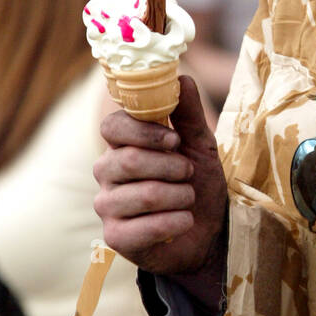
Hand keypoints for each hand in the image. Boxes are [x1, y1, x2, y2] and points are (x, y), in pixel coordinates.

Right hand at [94, 76, 227, 282]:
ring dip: (180, 196)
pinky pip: (145, 227)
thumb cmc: (198, 183)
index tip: (174, 140)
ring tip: (188, 198)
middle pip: (128, 161)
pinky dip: (176, 222)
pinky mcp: (116, 238)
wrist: (208, 233)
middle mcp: (107, 173)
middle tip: (189, 172)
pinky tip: (185, 221)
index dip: (144, 132)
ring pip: (142, 194)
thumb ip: (188, 114)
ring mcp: (107, 206)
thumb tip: (182, 78)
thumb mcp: (200, 145)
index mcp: (122, 145)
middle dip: (171, 167)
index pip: (112, 127)